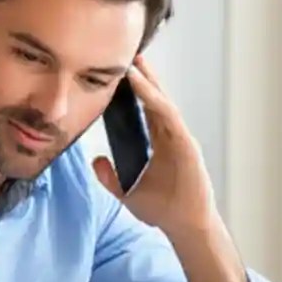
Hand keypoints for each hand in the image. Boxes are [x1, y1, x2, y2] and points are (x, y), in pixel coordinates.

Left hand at [93, 55, 217, 234]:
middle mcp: (172, 137)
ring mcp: (180, 138)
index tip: (120, 73)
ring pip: (162, 102)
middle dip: (143, 77)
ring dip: (148, 81)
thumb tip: (96, 161)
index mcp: (161, 144)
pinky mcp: (185, 144)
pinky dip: (153, 98)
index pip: (146, 110)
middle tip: (128, 53)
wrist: (186, 227)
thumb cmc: (164, 210)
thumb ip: (110, 178)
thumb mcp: (127, 192)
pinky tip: (139, 84)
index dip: (135, 91)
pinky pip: (167, 115)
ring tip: (133, 60)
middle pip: (156, 99)